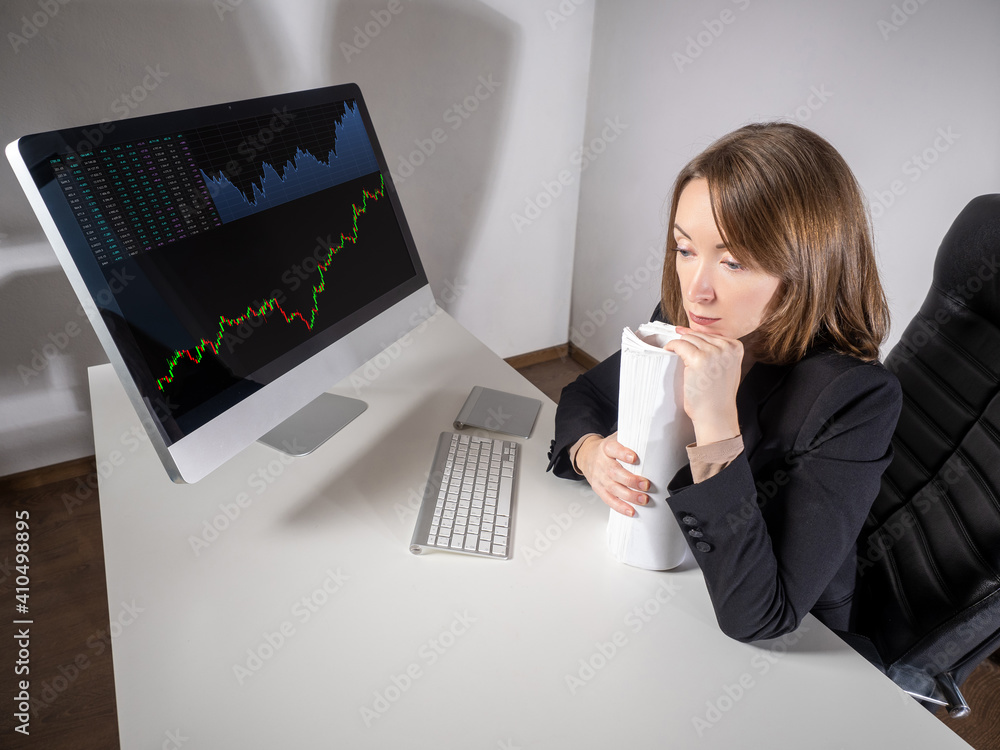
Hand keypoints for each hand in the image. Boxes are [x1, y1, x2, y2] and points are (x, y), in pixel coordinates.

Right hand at [575, 432, 649, 516]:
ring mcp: (599, 478)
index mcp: (606, 448)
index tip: (634, 457)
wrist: (586, 456)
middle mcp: (601, 463)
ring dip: (629, 496)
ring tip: (643, 499)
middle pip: (614, 472)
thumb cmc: (607, 449)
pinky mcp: (599, 489)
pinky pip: (609, 500)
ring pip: (613, 488)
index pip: (613, 449)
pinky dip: (620, 506)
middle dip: (631, 480)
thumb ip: (630, 439)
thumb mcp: (616, 439)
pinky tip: (631, 510)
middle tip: (645, 484)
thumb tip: (651, 437)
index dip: (622, 453)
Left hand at [662, 327, 741, 444]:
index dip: (696, 336)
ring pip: (689, 338)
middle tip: (677, 346)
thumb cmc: (717, 396)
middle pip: (699, 335)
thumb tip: (694, 336)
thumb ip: (718, 352)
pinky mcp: (698, 359)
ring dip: (679, 344)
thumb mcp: (726, 368)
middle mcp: (726, 348)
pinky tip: (669, 350)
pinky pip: (680, 344)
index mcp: (736, 347)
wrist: (715, 414)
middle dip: (687, 340)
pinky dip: (672, 346)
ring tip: (673, 351)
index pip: (711, 334)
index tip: (684, 334)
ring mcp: (712, 353)